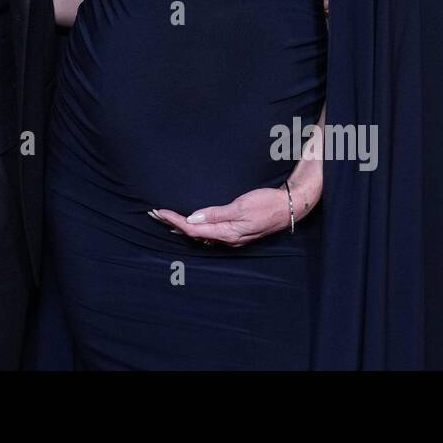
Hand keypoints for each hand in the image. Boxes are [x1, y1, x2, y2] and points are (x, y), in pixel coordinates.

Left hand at [151, 186, 290, 246]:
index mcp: (227, 233)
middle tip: (154, 215)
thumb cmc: (266, 204)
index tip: (159, 212)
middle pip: (193, 233)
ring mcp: (231, 236)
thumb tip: (193, 218)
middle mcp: (227, 238)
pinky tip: (189, 224)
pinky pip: (208, 233)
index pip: (193, 229)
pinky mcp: (235, 232)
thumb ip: (216, 214)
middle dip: (172, 224)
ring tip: (165, 220)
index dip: (174, 221)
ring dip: (181, 226)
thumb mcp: (241, 207)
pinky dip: (194, 227)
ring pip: (200, 234)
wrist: (288, 208)